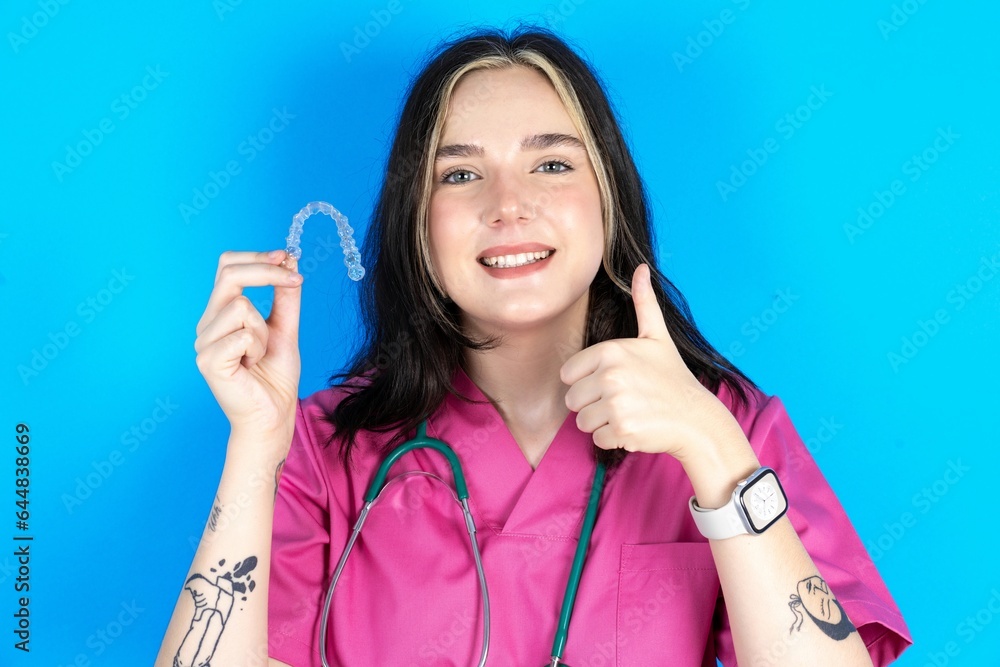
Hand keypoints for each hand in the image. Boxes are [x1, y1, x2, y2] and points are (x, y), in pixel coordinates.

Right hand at [194, 250, 301, 443]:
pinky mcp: (208, 360)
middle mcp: (207, 324)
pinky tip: (252, 366)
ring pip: (242, 306)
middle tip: (296, 279)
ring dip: (264, 330)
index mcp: (221, 313)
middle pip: (230, 274)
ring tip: (259, 354)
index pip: (228, 266)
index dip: (257, 257)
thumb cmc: (275, 376)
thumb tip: (289, 260)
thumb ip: (285, 297)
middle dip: (267, 271)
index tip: (286, 256)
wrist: (273, 414)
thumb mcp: (286, 328)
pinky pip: (242, 334)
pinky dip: (258, 348)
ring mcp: (203, 342)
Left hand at [560, 264, 743, 461]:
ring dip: (601, 423)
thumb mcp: (657, 337)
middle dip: (592, 404)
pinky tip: (634, 428)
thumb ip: (644, 303)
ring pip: (581, 421)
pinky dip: (612, 439)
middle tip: (622, 401)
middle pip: (571, 400)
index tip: (611, 382)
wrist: (696, 418)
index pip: (568, 374)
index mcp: (611, 351)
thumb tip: (640, 267)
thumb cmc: (672, 377)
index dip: (586, 381)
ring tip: (628, 413)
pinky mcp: (622, 429)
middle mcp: (611, 375)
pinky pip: (596, 439)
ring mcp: (616, 403)